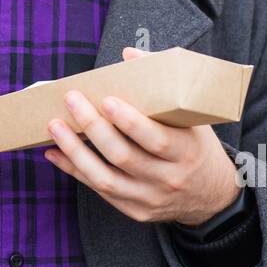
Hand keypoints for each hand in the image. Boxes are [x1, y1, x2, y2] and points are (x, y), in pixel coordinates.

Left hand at [43, 46, 241, 226]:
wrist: (213, 196)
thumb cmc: (196, 147)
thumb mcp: (192, 117)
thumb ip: (163, 85)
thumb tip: (129, 55)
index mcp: (186, 152)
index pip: (157, 139)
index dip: (130, 122)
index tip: (106, 100)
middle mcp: (168, 179)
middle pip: (124, 156)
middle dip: (93, 126)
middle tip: (72, 100)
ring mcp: (149, 198)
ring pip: (105, 178)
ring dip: (75, 150)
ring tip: (54, 126)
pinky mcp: (134, 210)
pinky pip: (99, 190)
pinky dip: (74, 169)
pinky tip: (55, 152)